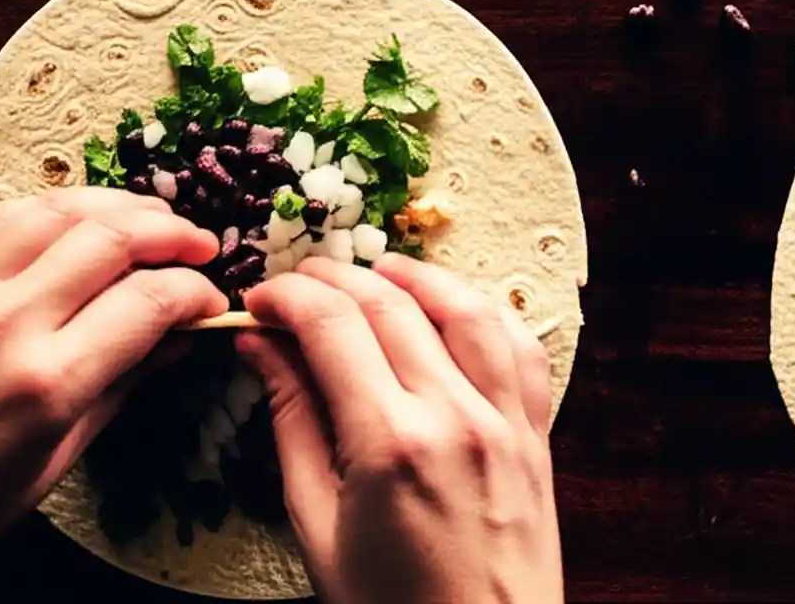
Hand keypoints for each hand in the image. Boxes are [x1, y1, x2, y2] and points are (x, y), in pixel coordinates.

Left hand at [0, 187, 226, 602]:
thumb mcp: (52, 465)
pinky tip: (73, 218)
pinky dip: (49, 207)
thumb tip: (175, 341)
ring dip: (116, 205)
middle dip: (172, 232)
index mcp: (48, 383)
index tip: (210, 302)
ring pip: (57, 209)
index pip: (150, 302)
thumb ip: (119, 390)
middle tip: (200, 245)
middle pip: (113, 237)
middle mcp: (6, 321)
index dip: (196, 293)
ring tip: (148, 218)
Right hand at [236, 254, 561, 603]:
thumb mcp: (317, 524)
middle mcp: (455, 416)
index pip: (331, 325)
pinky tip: (452, 307)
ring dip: (413, 275)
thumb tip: (261, 348)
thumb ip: (293, 422)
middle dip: (333, 279)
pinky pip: (520, 347)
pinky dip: (484, 311)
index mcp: (390, 442)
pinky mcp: (535, 435)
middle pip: (389, 303)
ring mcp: (506, 421)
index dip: (287, 297)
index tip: (259, 303)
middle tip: (295, 286)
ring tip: (372, 271)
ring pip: (463, 306)